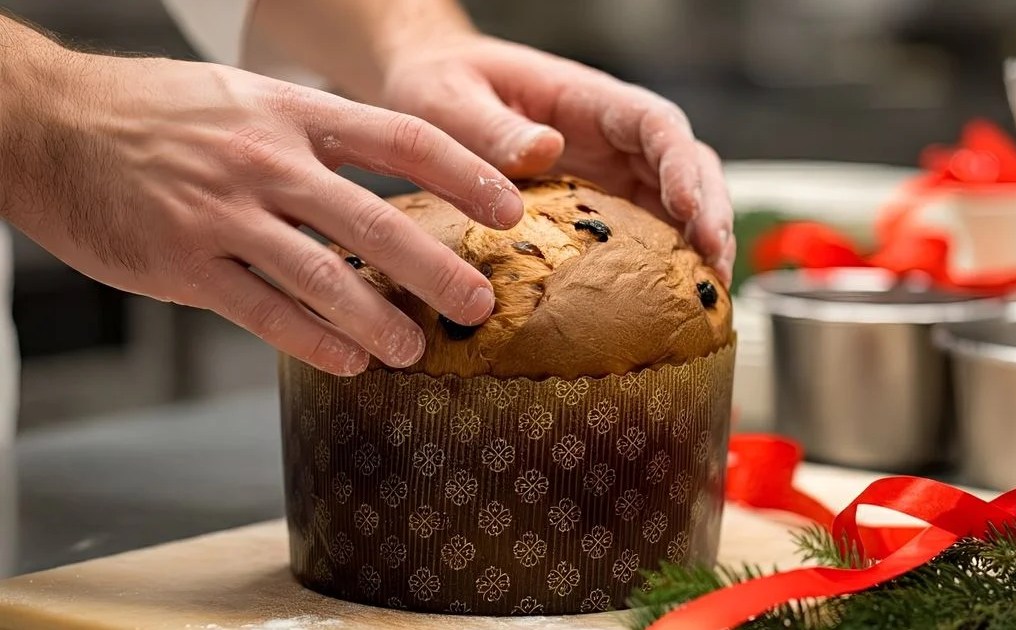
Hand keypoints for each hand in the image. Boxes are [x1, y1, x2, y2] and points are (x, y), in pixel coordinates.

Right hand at [0, 42, 523, 375]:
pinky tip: (349, 361)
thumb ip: (312, 140)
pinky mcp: (182, 264)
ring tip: (415, 349)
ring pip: (322, 275)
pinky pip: (262, 312)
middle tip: (480, 302)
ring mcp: (222, 214)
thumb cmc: (156, 115)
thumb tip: (383, 190)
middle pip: (374, 218)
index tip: (510, 209)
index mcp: (289, 112)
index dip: (465, 175)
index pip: (401, 138)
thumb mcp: (243, 100)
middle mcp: (264, 160)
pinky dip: (313, 340)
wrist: (46, 122)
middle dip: (436, 266)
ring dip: (378, 318)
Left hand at [379, 34, 735, 284]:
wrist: (425, 91)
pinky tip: (672, 297)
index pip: (655, 124)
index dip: (680, 165)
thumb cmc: (439, 84)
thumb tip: (546, 150)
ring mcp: (608, 169)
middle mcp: (610, 135)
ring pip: (676, 200)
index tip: (688, 209)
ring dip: (699, 241)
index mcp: (586, 100)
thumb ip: (493, 127)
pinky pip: (643, 228)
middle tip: (714, 265)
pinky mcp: (597, 202)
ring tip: (709, 289)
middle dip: (709, 211)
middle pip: (685, 165)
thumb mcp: (450, 101)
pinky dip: (665, 259)